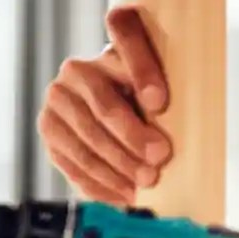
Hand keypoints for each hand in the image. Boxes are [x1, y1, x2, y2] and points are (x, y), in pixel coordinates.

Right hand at [37, 0, 173, 204]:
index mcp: (108, 49)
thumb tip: (189, 125)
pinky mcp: (49, 131)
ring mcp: (57, 102)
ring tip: (142, 184)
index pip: (125, 41)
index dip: (143, 71)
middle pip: (105, 108)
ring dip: (117, 168)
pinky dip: (98, 183)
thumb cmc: (145, 95)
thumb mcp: (160, 83)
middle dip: (134, 138)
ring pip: (87, 140)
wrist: (106, 100)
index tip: (160, 102)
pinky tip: (120, 195)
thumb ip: (167, 92)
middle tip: (159, 160)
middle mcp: (75, 71)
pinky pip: (71, 162)